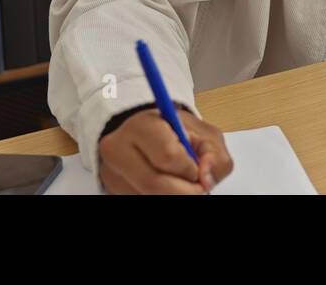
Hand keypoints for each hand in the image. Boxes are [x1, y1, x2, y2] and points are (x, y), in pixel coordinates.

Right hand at [98, 107, 233, 193]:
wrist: (149, 137)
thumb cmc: (179, 134)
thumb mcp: (204, 135)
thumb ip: (214, 155)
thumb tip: (206, 179)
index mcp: (142, 126)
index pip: (167, 155)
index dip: (189, 169)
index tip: (197, 170)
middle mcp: (117, 148)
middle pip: (153, 184)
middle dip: (184, 191)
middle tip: (198, 189)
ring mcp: (111, 172)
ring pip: (146, 195)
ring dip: (173, 196)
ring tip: (181, 184)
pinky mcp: (111, 189)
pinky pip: (140, 199)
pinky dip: (161, 198)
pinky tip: (167, 188)